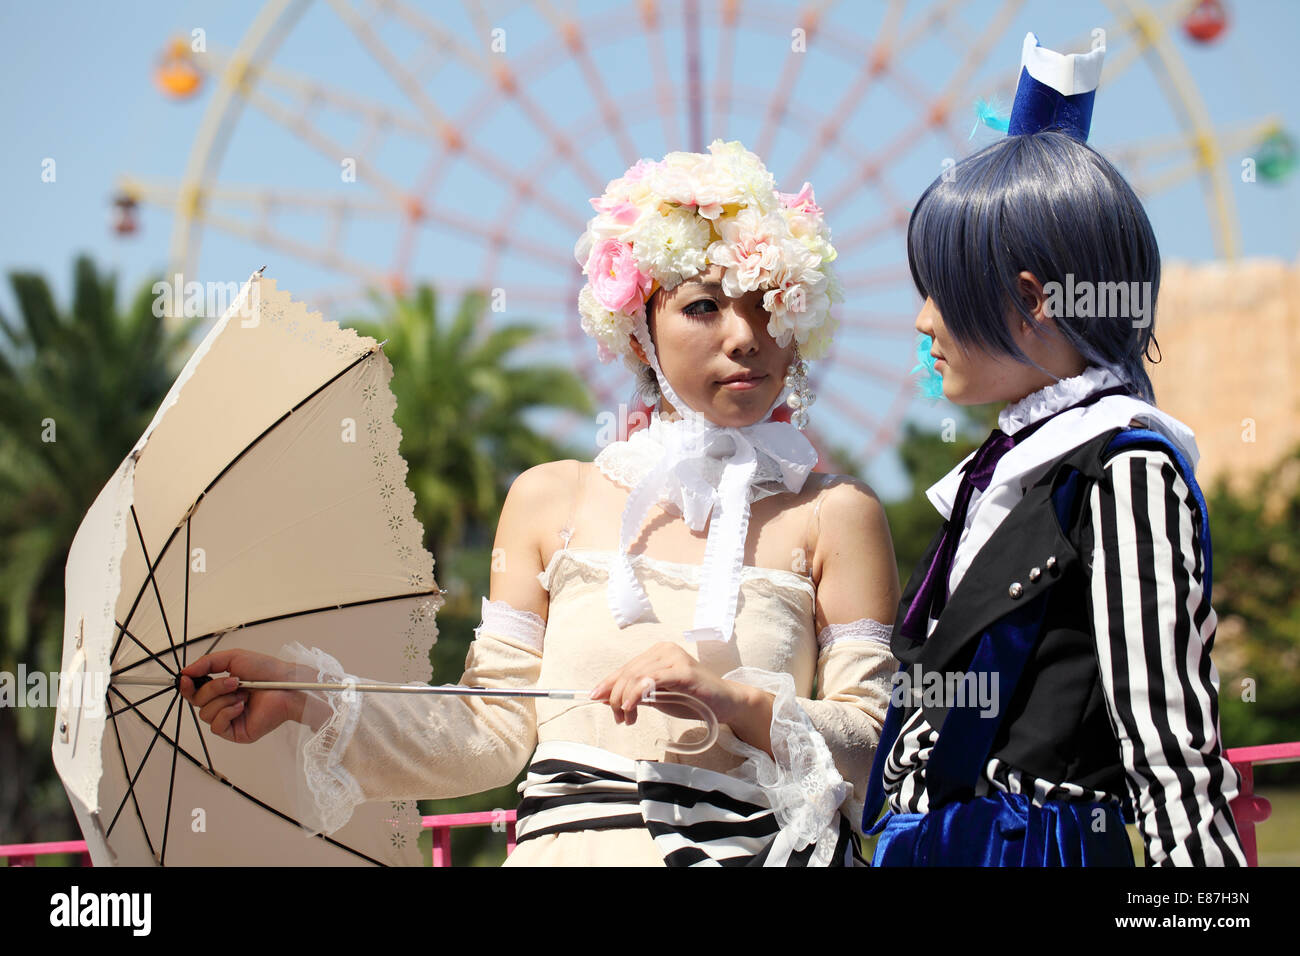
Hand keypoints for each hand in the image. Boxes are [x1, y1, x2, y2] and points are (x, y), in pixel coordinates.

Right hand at [178, 649, 308, 743]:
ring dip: (224, 700)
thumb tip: (185, 672)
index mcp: (222, 688)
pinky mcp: (236, 732)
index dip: (187, 687)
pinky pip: (217, 727)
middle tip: (234, 682)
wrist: (287, 684)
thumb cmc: (267, 671)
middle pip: (198, 702)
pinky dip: (227, 713)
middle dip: (213, 689)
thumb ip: (207, 663)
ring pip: (205, 714)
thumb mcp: (233, 658)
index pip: (195, 693)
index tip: (185, 679)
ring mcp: (230, 719)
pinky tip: (242, 706)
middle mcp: (224, 704)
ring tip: (244, 693)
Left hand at [589, 643, 772, 753]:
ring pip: (636, 676)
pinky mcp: (684, 671)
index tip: (594, 698)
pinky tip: (632, 707)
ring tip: (627, 718)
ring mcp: (675, 658)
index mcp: (657, 653)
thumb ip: (635, 695)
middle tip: (619, 718)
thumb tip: (606, 697)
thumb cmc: (694, 700)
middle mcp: (664, 650)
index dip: (607, 683)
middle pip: (627, 672)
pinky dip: (637, 693)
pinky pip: (652, 679)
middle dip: (615, 697)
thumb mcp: (658, 698)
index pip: (625, 668)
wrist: (726, 704)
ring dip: (625, 700)